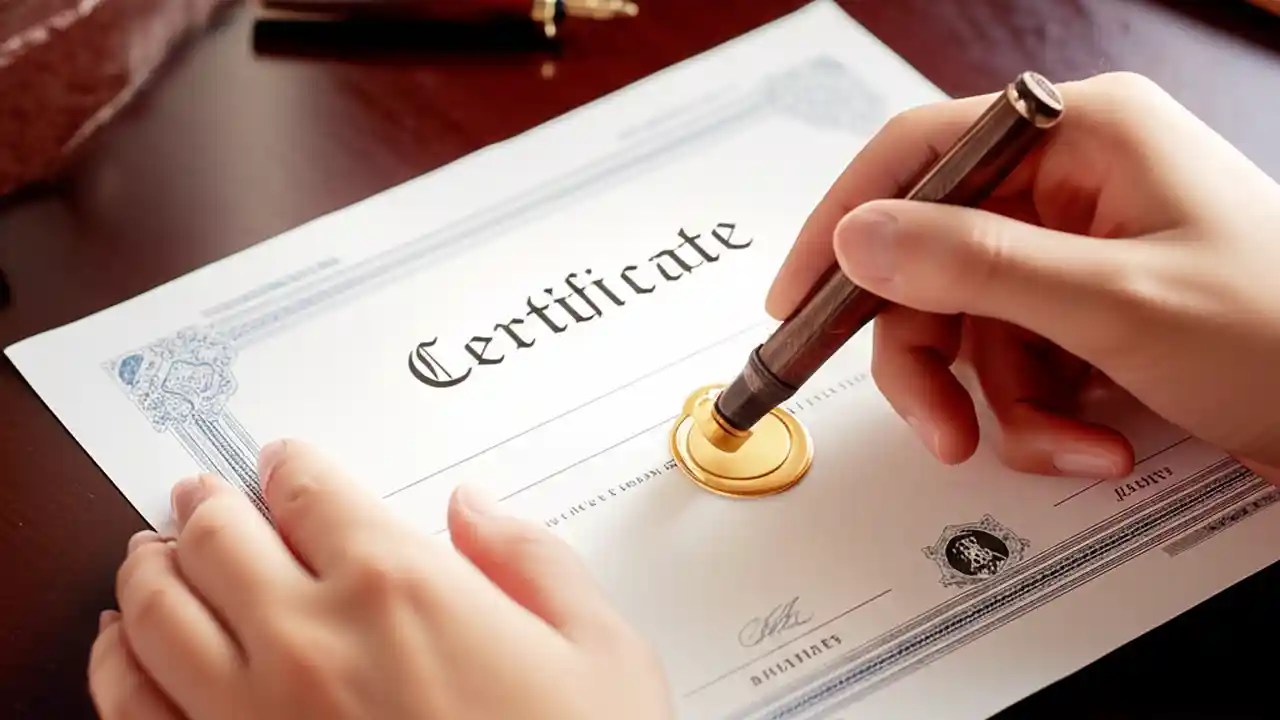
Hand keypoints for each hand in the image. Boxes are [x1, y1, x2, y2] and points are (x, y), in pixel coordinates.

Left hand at [89, 440, 672, 719]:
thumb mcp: (600, 652)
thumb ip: (534, 561)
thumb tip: (478, 511)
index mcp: (401, 586)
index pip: (309, 489)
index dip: (287, 465)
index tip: (282, 464)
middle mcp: (312, 638)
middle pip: (217, 534)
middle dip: (206, 503)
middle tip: (203, 492)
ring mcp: (255, 712)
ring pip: (156, 609)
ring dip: (148, 565)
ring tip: (151, 550)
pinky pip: (132, 707)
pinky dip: (115, 661)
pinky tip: (121, 642)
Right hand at [767, 71, 1279, 480]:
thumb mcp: (1114, 302)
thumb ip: (973, 264)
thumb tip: (858, 238)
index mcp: (1080, 136)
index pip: (917, 155)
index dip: (844, 226)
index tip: (798, 299)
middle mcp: (1072, 185)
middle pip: (932, 261)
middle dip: (936, 358)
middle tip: (939, 422)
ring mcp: (1079, 253)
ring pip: (969, 328)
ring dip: (1003, 404)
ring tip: (1064, 444)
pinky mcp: (1089, 314)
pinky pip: (1015, 365)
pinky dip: (1043, 419)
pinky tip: (1099, 443)